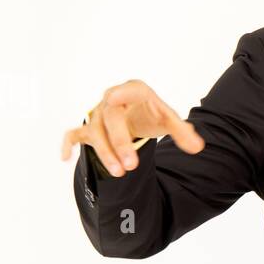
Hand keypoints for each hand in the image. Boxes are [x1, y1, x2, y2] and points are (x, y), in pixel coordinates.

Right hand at [60, 80, 204, 175]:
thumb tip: (198, 148)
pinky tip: (65, 157)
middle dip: (119, 142)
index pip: (128, 90)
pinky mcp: (88, 128)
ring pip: (95, 130)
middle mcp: (112, 99)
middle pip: (110, 117)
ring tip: (119, 173)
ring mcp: (98, 114)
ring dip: (104, 152)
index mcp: (135, 91)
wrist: (133, 112)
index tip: (111, 99)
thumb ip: (182, 132)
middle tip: (131, 166)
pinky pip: (73, 133)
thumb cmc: (150, 112)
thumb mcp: (167, 118)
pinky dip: (68, 144)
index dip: (120, 93)